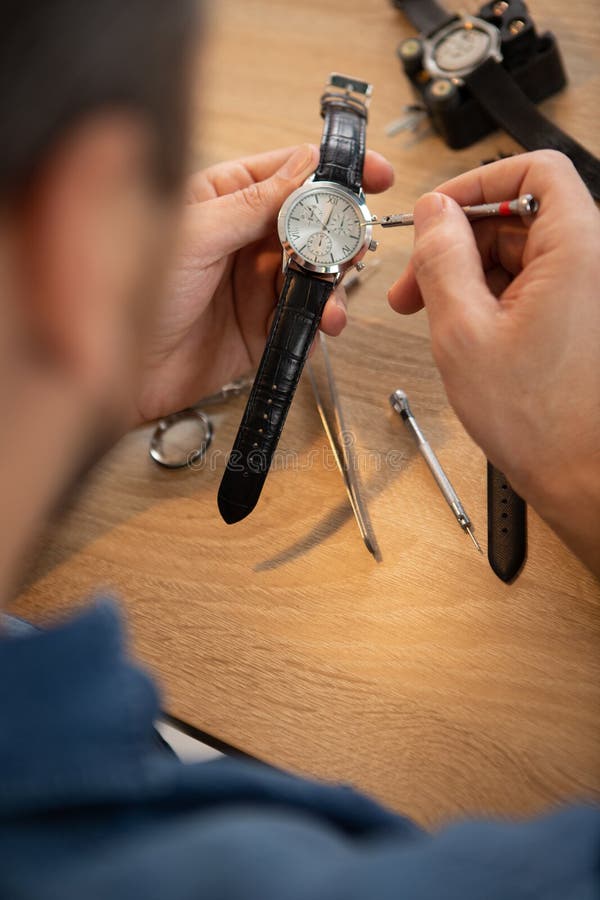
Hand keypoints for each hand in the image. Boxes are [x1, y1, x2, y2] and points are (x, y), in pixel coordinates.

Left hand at [135, 144, 393, 421]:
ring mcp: (258, 283)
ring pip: (319, 270)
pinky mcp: (266, 327)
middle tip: (355, 240)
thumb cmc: (132, 292)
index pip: (292, 173)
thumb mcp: (195, 234)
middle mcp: (246, 239)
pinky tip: (326, 320)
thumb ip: (254, 203)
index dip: (335, 171)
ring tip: (337, 284)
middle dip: (343, 228)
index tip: (373, 174)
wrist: (119, 370)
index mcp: (226, 199)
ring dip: (338, 276)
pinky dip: (325, 318)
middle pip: (315, 222)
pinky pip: (309, 317)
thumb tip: (304, 166)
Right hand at [388, 151, 599, 573]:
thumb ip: (442, 260)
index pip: (534, 170)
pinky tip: (459, 329)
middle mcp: (590, 261)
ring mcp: (586, 291)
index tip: (437, 214)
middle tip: (413, 283)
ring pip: (518, 252)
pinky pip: (528, 285)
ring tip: (427, 314)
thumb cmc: (538, 420)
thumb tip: (434, 213)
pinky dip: (488, 298)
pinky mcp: (577, 317)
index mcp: (575, 249)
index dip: (478, 183)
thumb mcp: (463, 331)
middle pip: (518, 214)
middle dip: (459, 242)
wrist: (582, 476)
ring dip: (467, 274)